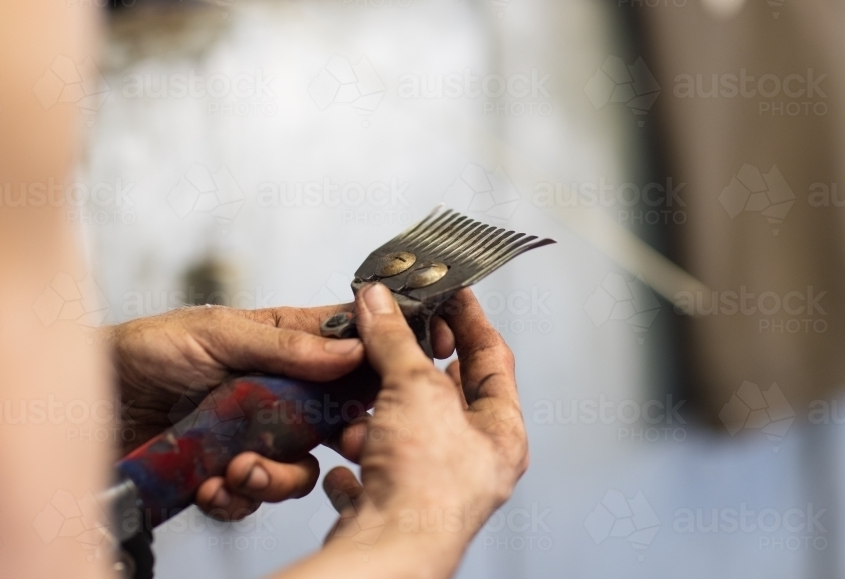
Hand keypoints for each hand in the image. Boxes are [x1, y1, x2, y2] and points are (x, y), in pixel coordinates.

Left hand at [106, 303, 455, 521]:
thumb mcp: (216, 333)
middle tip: (331, 444)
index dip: (373, 367)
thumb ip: (284, 345)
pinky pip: (252, 496)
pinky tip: (207, 482)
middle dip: (333, 438)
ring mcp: (251, 433)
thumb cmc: (144, 349)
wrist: (87, 400)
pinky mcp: (224, 470)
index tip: (391, 387)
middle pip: (335, 419)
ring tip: (238, 469)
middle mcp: (275, 391)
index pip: (346, 349)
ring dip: (275, 476)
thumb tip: (348, 350)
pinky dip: (233, 497)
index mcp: (282, 344)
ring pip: (299, 468)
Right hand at [315, 285, 528, 577]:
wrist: (387, 552)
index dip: (470, 319)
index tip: (451, 293)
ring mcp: (432, 488)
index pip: (492, 359)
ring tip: (360, 392)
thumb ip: (395, 340)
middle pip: (447, 396)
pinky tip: (343, 456)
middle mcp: (473, 463)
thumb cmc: (425, 487)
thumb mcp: (414, 388)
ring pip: (405, 433)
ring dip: (378, 412)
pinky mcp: (393, 509)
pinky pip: (373, 475)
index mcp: (500, 433)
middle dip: (415, 364)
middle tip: (396, 330)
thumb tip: (379, 303)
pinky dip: (356, 461)